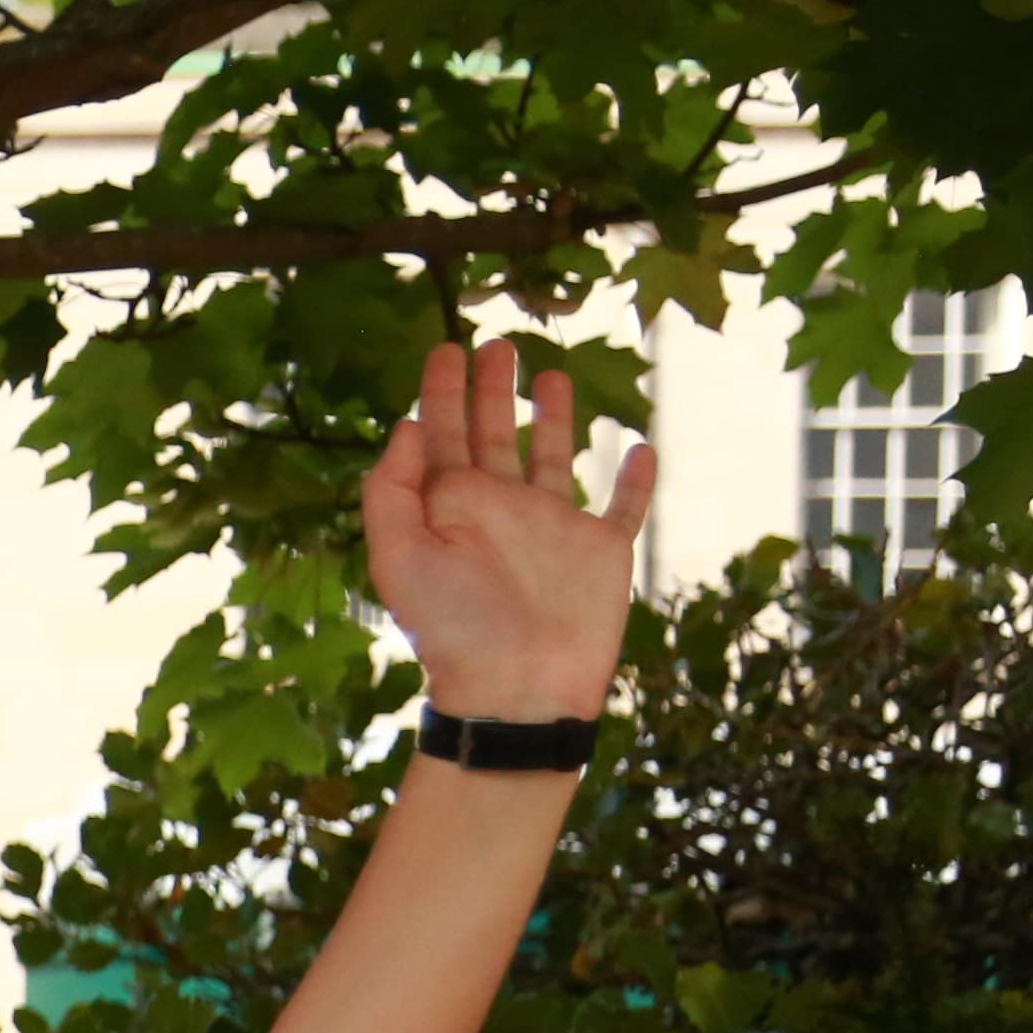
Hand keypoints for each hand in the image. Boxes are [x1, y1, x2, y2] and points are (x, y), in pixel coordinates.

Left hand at [363, 336, 654, 724]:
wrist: (516, 689)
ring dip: (556, 417)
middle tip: (494, 342)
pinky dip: (636, 480)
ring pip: (556, 458)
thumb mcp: (399, 557)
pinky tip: (639, 446)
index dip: (441, 392)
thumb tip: (407, 426)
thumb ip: (392, 492)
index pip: (443, 436)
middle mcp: (501, 511)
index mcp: (451, 509)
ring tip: (552, 373)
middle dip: (493, 390)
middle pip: (495, 434)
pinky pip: (625, 508)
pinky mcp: (603, 552)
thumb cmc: (452, 629)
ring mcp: (554, 529)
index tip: (445, 347)